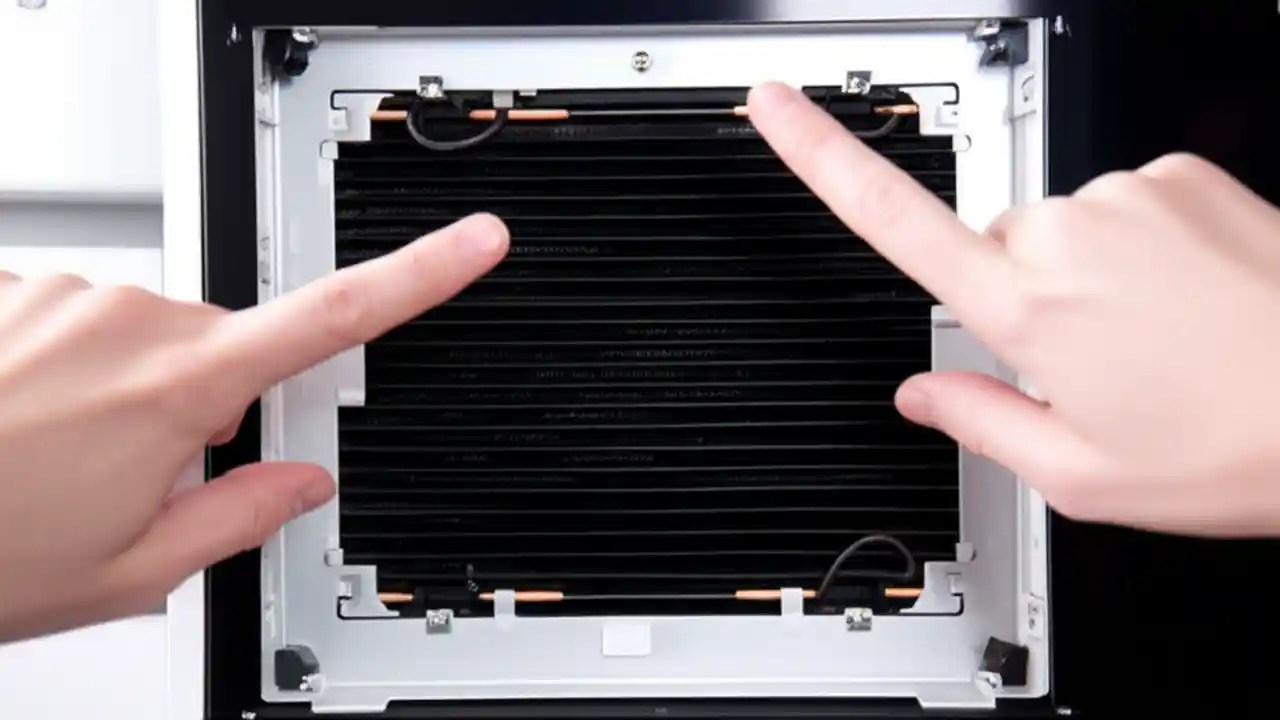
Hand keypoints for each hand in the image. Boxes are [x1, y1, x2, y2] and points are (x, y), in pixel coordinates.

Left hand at [0, 214, 508, 640]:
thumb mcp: (132, 571)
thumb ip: (242, 516)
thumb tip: (302, 483)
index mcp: (178, 390)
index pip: (333, 320)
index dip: (420, 278)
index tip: (472, 242)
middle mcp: (127, 318)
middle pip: (221, 345)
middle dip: (199, 406)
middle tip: (130, 480)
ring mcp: (62, 294)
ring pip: (144, 337)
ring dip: (123, 394)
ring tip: (54, 461)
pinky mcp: (13, 288)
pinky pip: (75, 323)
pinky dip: (63, 373)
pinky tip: (18, 426)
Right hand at [748, 82, 1279, 536]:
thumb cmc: (1233, 445)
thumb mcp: (1079, 473)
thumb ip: (977, 423)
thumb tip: (920, 395)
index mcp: (1026, 308)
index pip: (890, 219)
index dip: (818, 156)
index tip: (774, 107)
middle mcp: (1068, 232)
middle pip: (995, 246)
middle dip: (1023, 297)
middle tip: (1095, 364)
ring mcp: (1129, 194)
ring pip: (1061, 228)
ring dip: (1088, 276)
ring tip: (1155, 340)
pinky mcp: (1180, 173)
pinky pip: (1123, 205)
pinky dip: (1139, 249)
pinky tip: (1185, 302)